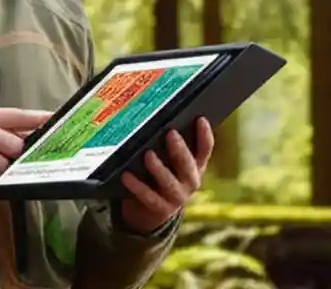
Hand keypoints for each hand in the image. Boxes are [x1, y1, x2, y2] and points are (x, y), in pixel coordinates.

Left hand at [118, 117, 214, 234]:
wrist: (150, 211)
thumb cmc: (158, 174)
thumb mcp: (168, 161)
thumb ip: (167, 146)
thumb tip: (155, 120)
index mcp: (196, 166)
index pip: (205, 149)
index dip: (204, 135)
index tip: (200, 119)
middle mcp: (191, 182)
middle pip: (187, 165)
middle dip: (180, 149)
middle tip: (171, 133)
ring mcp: (178, 197)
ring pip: (169, 182)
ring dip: (159, 168)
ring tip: (148, 155)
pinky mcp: (162, 210)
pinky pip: (149, 197)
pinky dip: (137, 186)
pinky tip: (126, 175)